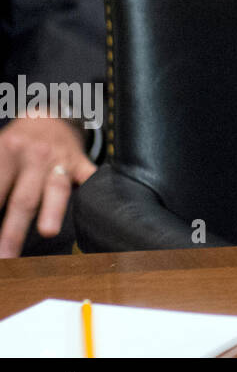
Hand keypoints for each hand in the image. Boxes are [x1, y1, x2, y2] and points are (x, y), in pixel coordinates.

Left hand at [0, 117, 95, 257]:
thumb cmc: (17, 143)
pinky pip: (90, 179)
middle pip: (23, 198)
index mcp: (8, 151)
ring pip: (57, 188)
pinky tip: (93, 209)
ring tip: (47, 231)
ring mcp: (62, 161)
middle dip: (12, 230)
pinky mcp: (82, 163)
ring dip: (52, 211)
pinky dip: (93, 192)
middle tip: (5, 255)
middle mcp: (35, 156)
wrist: (49, 117)